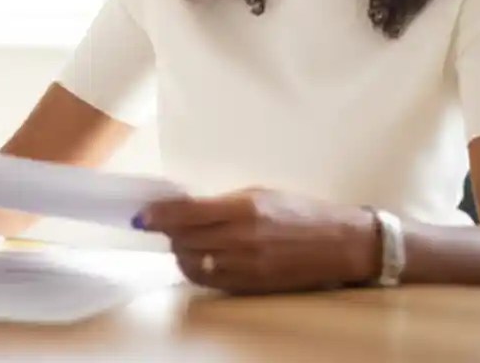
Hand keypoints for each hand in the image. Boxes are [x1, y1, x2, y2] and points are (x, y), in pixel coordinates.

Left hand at [136, 188, 380, 293]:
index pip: (186, 214)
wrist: (337, 244)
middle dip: (167, 231)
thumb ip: (221, 203)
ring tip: (180, 239)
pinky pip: (208, 280)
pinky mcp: (248, 286)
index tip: (141, 215)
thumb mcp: (260, 194)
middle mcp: (241, 240)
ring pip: (192, 262)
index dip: (159, 215)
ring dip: (179, 250)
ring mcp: (244, 267)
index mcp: (244, 210)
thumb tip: (185, 206)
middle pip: (184, 239)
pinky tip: (197, 257)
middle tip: (161, 222)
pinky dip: (195, 268)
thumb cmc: (301, 212)